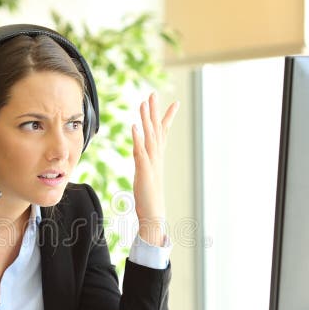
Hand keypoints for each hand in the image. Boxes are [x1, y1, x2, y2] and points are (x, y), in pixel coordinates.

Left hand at [132, 92, 179, 245]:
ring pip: (150, 136)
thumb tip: (144, 157)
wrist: (154, 216)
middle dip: (155, 111)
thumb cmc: (149, 199)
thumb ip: (146, 165)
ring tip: (144, 102)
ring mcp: (152, 163)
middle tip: (153, 93)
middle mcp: (156, 157)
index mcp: (157, 158)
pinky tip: (135, 125)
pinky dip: (138, 137)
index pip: (162, 133)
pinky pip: (141, 151)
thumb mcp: (146, 177)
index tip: (174, 102)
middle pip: (157, 129)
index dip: (166, 117)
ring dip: (147, 118)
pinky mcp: (145, 171)